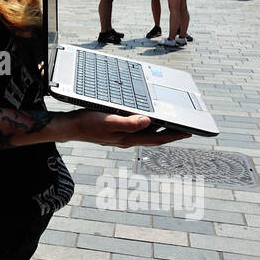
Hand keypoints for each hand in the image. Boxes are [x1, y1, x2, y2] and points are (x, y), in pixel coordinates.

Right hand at [65, 111, 189, 147]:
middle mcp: (127, 139)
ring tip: (170, 124)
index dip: (173, 135)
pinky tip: (145, 119)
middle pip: (154, 138)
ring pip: (146, 134)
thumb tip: (148, 121)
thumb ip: (129, 123)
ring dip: (159, 130)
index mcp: (128, 138)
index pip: (157, 138)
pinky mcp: (115, 131)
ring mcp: (121, 136)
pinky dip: (146, 126)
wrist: (70, 127)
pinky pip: (136, 130)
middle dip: (170, 134)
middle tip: (185, 129)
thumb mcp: (109, 121)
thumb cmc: (88, 124)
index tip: (189, 132)